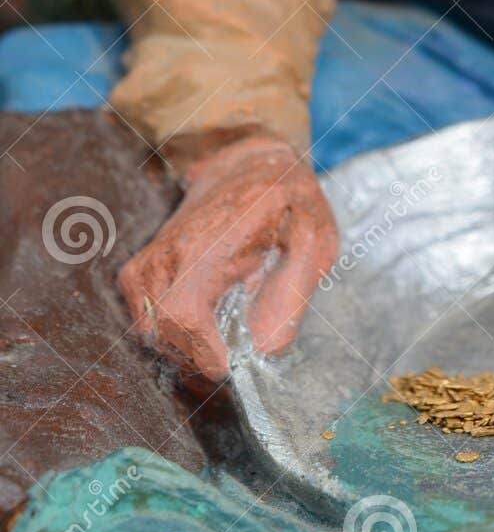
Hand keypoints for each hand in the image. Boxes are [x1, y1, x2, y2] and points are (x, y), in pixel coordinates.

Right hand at [120, 134, 337, 381]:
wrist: (252, 163)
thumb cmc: (289, 200)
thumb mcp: (314, 239)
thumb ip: (293, 293)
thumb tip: (262, 349)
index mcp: (216, 238)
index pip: (183, 311)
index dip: (200, 351)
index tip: (226, 368)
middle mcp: (172, 247)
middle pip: (160, 329)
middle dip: (195, 358)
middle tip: (231, 358)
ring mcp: (151, 255)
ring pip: (147, 328)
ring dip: (180, 348)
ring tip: (218, 342)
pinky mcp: (142, 264)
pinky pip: (141, 316)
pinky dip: (165, 333)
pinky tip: (198, 326)